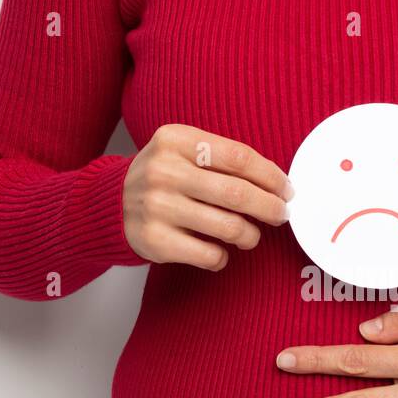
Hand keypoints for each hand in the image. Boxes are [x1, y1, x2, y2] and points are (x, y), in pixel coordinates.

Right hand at [123, 124, 291, 269]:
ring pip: (229, 227)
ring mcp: (158, 207)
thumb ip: (223, 158)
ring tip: (250, 235)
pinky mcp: (155, 240)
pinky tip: (220, 251)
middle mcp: (164, 171)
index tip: (286, 189)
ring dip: (250, 235)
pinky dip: (223, 257)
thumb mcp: (183, 150)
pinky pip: (210, 255)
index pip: (239, 157)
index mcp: (176, 140)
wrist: (110, 204)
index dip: (271, 176)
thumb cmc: (164, 176)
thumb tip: (277, 184)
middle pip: (238, 193)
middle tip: (281, 214)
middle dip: (270, 207)